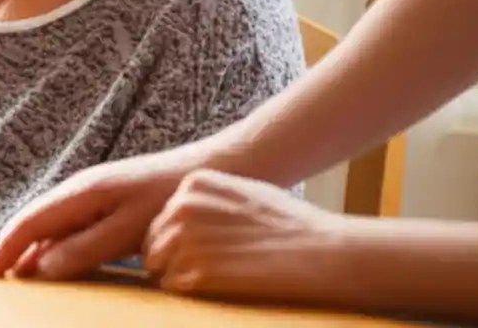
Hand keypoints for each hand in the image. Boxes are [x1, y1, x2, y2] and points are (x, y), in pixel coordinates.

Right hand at [0, 146, 200, 279]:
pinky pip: (71, 228)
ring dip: (31, 249)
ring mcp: (94, 196)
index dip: (4, 249)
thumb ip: (83, 248)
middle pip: (33, 223)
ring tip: (16, 277)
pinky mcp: (110, 204)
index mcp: (79, 193)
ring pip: (51, 226)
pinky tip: (56, 265)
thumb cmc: (171, 199)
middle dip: (10, 249)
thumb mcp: (128, 229)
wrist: (213, 169)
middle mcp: (79, 191)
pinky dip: (55, 247)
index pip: (28, 223)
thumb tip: (40, 269)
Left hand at [143, 169, 352, 302]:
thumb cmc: (290, 226)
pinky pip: (171, 287)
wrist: (324, 252)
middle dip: (173, 260)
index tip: (209, 249)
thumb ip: (207, 201)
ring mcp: (187, 238)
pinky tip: (220, 288)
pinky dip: (190, 293)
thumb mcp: (243, 194)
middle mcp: (183, 206)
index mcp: (193, 184)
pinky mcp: (195, 272)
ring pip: (158, 267)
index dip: (178, 241)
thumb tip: (179, 216)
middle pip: (154, 242)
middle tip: (211, 270)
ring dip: (180, 277)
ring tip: (218, 278)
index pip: (162, 218)